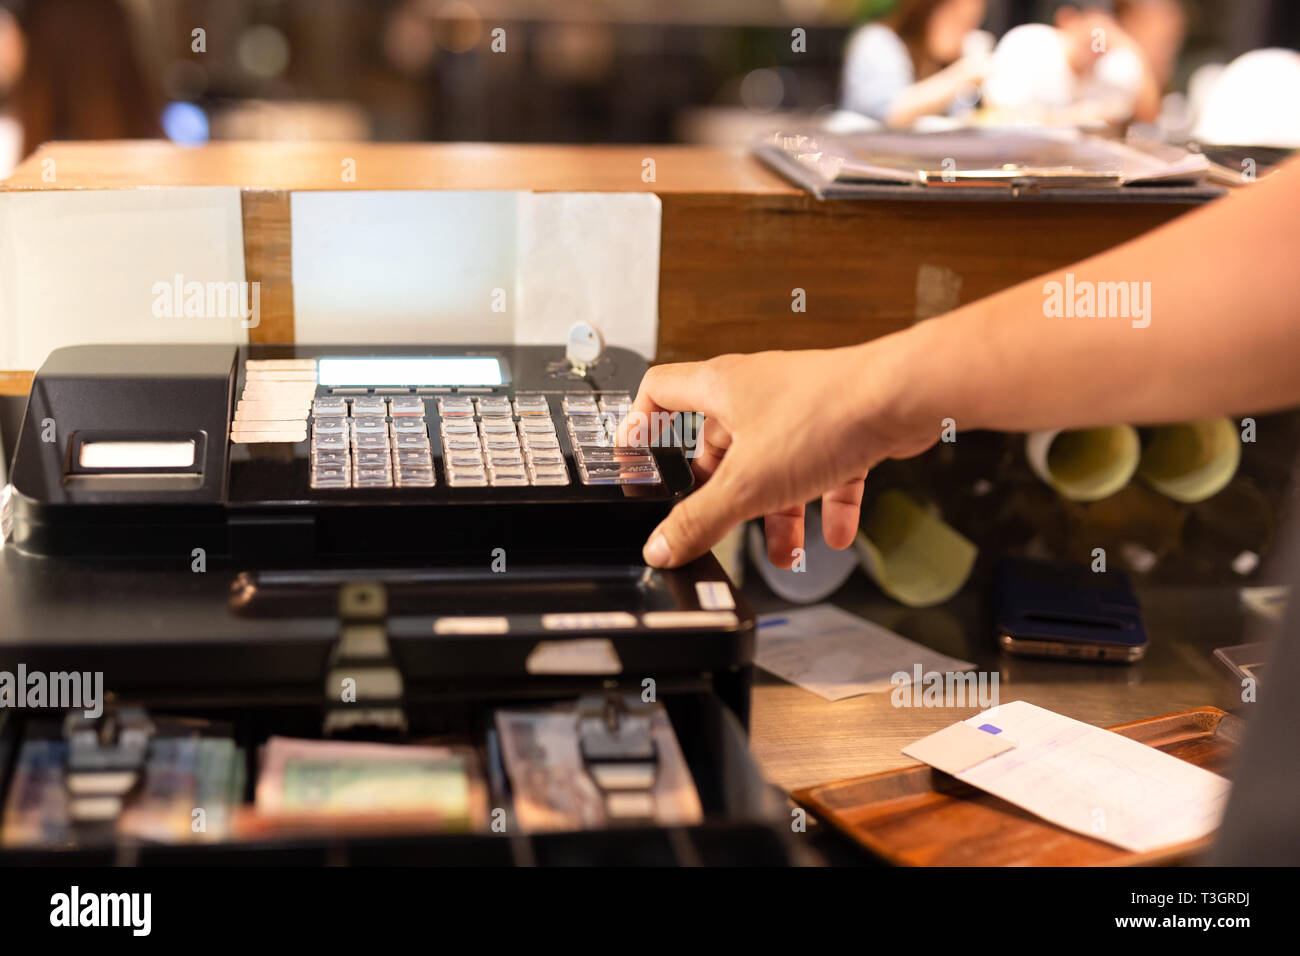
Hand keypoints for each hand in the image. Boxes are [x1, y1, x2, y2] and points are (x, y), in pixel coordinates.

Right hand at [617, 340, 939, 568]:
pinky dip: (825, 503)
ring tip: (784, 551)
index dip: (642, 423)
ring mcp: (801, 408)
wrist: (903, 398)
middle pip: (721, 444)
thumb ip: (701, 521)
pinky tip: (832, 536)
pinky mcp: (842, 425)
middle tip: (717, 526)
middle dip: (721, 493)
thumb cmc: (827, 414)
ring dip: (777, 511)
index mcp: (722, 388)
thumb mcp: (748, 484)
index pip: (660, 391)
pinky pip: (825, 470)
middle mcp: (758, 392)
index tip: (636, 457)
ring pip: (775, 464)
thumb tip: (662, 546)